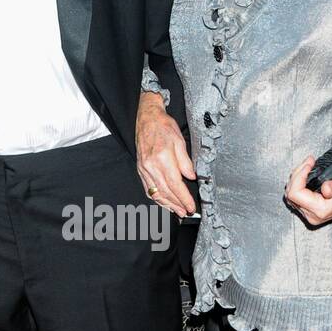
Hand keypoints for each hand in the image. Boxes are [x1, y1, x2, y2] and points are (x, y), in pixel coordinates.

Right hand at [136, 91, 196, 216]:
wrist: (147, 118)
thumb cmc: (163, 126)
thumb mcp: (180, 140)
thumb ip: (185, 161)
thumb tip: (191, 176)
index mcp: (162, 158)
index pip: (175, 184)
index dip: (184, 198)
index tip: (191, 205)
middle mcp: (151, 165)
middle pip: (165, 191)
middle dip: (177, 204)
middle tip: (186, 212)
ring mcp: (144, 169)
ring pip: (156, 192)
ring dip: (167, 204)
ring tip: (177, 211)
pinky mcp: (140, 170)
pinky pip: (148, 188)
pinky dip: (157, 198)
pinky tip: (164, 202)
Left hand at [284, 157, 331, 225]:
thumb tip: (325, 189)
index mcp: (320, 210)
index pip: (295, 193)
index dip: (298, 176)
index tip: (309, 164)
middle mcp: (312, 215)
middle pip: (291, 194)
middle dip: (297, 175)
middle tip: (308, 162)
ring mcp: (310, 214)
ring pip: (292, 195)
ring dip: (297, 178)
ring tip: (307, 166)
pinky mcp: (311, 210)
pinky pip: (296, 197)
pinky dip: (299, 183)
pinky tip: (306, 174)